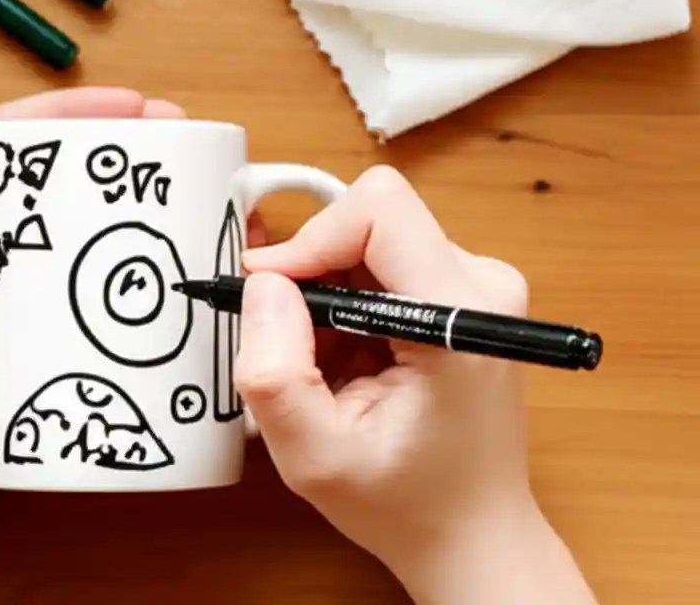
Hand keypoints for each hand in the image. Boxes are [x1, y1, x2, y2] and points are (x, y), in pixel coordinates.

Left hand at [0, 88, 186, 604]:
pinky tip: (137, 289)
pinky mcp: (1, 346)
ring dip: (101, 214)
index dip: (58, 118)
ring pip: (46, 238)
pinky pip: (52, 297)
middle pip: (29, 185)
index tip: (126, 111)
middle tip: (169, 151)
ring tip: (168, 206)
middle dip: (96, 156)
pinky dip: (93, 280)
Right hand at [238, 166, 594, 603]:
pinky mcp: (459, 295)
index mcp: (460, 317)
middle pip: (367, 222)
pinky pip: (378, 267)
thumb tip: (262, 284)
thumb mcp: (314, 456)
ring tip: (324, 367)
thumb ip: (275, 371)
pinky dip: (342, 308)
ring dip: (324, 297)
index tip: (267, 291)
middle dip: (310, 275)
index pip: (379, 210)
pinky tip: (346, 364)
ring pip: (365, 243)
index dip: (310, 239)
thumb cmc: (405, 503)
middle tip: (287, 345)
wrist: (471, 533)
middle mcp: (481, 284)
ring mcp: (475, 286)